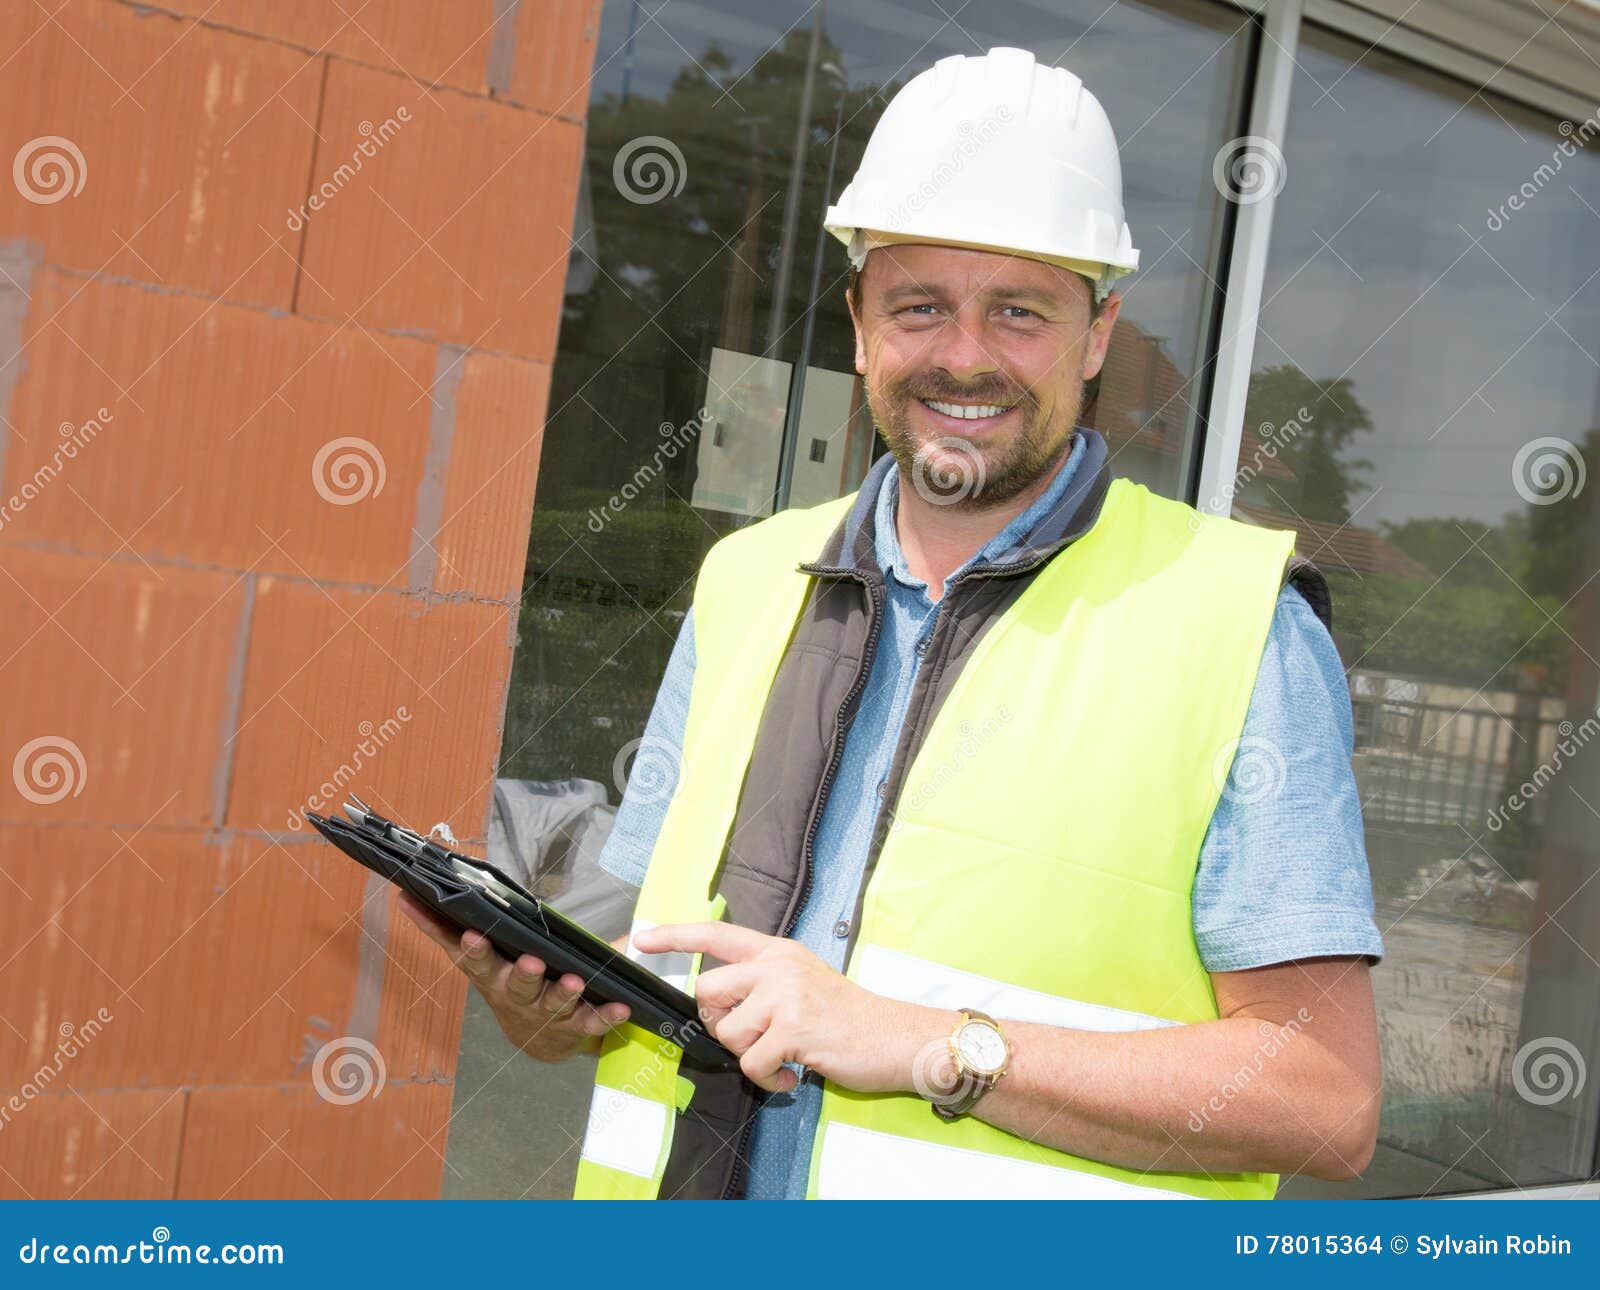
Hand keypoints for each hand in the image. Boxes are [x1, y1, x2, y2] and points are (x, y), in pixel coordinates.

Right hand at [397, 893, 630, 1062]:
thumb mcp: (473, 958)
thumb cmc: (503, 982)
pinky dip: (607, 1015)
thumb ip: (441, 929)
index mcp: (491, 976)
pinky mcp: (576, 1026)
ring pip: (554, 1005)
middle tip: (531, 964)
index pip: (478, 962)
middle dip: (523, 975)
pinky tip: (622, 1005)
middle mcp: (516, 997)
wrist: (538, 1040)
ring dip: (563, 994)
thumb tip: (405, 896)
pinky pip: (593, 1022)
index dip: (475, 950)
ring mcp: (547, 1014)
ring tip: (576, 982)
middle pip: (517, 986)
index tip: (473, 935)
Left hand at [630, 922, 947, 1094]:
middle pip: (707, 991)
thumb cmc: (849, 1016)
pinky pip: (753, 1064)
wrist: (896, 1036)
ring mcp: (786, 996)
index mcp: (778, 952)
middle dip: (718, 1024)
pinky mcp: (794, 1029)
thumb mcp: (804, 981)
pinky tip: (793, 1072)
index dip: (676, 936)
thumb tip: (719, 1003)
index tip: (645, 938)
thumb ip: (763, 982)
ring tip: (782, 1056)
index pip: (716, 934)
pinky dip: (769, 1079)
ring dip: (750, 1057)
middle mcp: (778, 967)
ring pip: (728, 1033)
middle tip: (751, 1037)